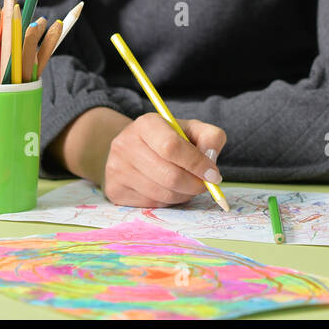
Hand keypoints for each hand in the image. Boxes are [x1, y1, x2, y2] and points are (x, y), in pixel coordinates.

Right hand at [102, 113, 226, 207]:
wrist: (133, 149)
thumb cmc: (169, 139)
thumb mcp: (191, 130)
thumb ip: (210, 137)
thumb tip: (211, 160)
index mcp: (146, 124)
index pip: (172, 147)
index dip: (196, 164)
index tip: (213, 174)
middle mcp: (125, 145)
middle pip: (169, 176)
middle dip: (194, 185)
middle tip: (205, 185)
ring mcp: (117, 169)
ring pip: (162, 194)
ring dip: (183, 194)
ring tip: (188, 185)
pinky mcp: (115, 191)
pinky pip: (152, 205)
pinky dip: (168, 202)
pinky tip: (169, 189)